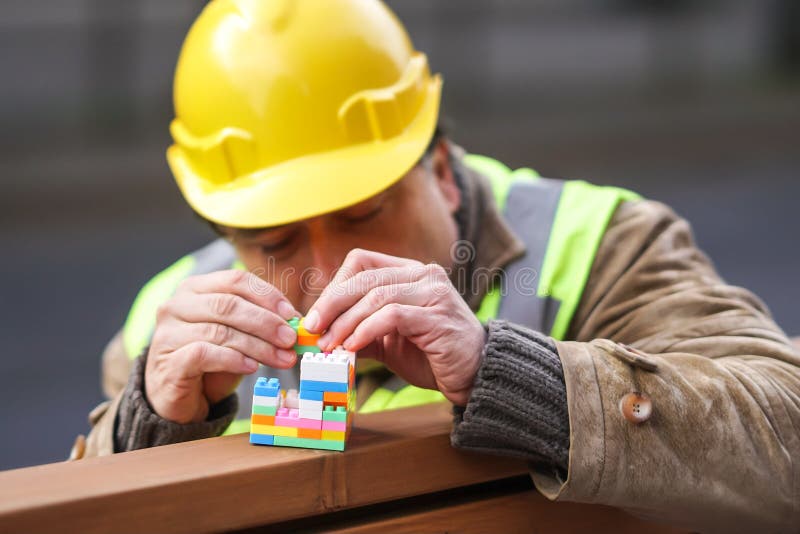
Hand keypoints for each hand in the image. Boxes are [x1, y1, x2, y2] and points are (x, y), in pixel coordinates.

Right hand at [145, 270, 298, 423]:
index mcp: (195, 288)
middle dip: (266, 322)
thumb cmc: (213, 361)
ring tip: (282, 358)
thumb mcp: (239, 335)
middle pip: (229, 305)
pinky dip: (234, 359)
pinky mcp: (168, 360)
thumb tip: (296, 321)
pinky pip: (205, 354)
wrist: (181, 398)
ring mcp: (168, 332)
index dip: (267, 295)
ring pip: (221, 331)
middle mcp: (176, 305)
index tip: (292, 315)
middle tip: (291, 339)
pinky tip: (253, 367)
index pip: (235, 280)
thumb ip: (260, 323)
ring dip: (258, 346)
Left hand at [306, 249, 485, 405]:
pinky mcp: (438, 317)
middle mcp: (424, 275)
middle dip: (331, 304)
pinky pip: (393, 316)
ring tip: (331, 345)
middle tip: (312, 329)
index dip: (334, 286)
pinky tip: (353, 346)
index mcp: (410, 272)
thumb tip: (318, 333)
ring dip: (346, 322)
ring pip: (376, 295)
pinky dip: (367, 330)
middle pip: (365, 277)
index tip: (316, 316)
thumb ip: (358, 329)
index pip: (361, 261)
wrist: (473, 376)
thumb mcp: (387, 339)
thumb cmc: (430, 356)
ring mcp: (434, 293)